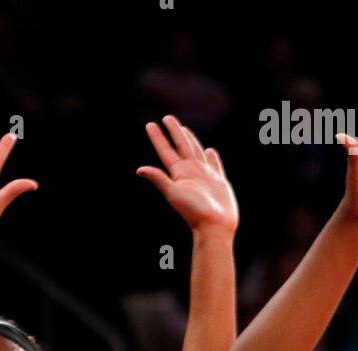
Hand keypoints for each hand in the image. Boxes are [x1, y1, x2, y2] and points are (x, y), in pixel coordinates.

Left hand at [138, 116, 238, 234]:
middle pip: (180, 146)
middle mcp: (191, 172)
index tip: (150, 124)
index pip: (166, 151)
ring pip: (196, 151)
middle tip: (167, 118)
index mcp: (179, 173)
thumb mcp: (174, 193)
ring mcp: (204, 176)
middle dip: (174, 132)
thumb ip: (159, 179)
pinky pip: (214, 164)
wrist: (215, 226)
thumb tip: (140, 169)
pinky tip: (209, 151)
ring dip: (190, 140)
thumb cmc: (194, 212)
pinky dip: (211, 156)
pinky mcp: (218, 181)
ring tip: (185, 130)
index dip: (158, 137)